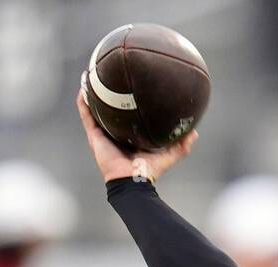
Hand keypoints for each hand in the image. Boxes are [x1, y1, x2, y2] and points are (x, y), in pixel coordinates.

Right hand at [75, 82, 197, 183]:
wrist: (132, 180)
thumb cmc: (148, 171)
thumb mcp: (169, 155)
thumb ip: (182, 145)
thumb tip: (194, 132)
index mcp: (130, 136)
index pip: (128, 117)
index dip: (128, 104)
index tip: (131, 87)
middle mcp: (115, 133)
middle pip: (110, 110)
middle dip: (109, 95)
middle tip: (110, 76)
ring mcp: (103, 134)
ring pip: (95, 110)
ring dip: (92, 94)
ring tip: (91, 76)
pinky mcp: (94, 136)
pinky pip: (86, 115)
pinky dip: (83, 102)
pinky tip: (83, 88)